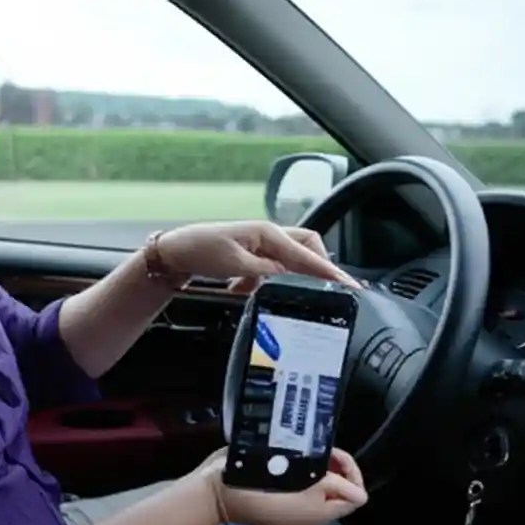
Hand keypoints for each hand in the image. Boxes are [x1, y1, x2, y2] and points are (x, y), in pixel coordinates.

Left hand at [156, 221, 361, 291]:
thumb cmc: (201, 251)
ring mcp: (261, 245)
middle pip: (306, 250)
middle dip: (316, 269)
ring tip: (270, 292)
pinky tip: (242, 289)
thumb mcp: (235, 265)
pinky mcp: (252, 255)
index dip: (330, 271)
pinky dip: (262, 282)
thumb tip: (290, 276)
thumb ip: (267, 272)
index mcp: (268, 233)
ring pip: (287, 262)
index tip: (350, 285)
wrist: (174, 251)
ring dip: (284, 279)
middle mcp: (269, 236)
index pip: (308, 253)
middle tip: (325, 290)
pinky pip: (270, 269)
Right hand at [192, 447, 367, 524]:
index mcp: (321, 513)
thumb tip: (361, 494)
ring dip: (316, 462)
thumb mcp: (306, 488)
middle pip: (339, 485)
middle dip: (334, 465)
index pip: (356, 494)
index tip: (334, 456)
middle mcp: (312, 510)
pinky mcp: (278, 492)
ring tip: (303, 448)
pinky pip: (300, 478)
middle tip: (318, 449)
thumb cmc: (261, 489)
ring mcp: (294, 501)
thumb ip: (337, 488)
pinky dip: (300, 464)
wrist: (220, 493)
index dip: (350, 472)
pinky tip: (289, 452)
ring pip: (320, 479)